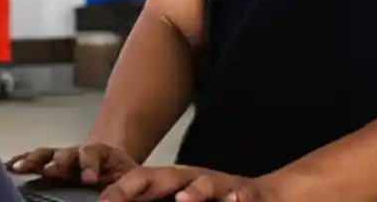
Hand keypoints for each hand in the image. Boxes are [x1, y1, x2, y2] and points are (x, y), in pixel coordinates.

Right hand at [4, 142, 138, 185]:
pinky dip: (20, 162)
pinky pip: (34, 161)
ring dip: (32, 161)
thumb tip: (116, 199)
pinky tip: (6, 167)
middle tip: (50, 171)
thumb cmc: (123, 174)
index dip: (90, 164)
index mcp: (102, 153)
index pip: (94, 153)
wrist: (114, 164)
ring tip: (17, 169)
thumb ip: (125, 188)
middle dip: (58, 162)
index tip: (88, 178)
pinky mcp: (50, 166)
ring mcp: (62, 158)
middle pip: (66, 153)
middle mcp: (78, 153)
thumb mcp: (133, 178)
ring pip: (46, 155)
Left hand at [98, 165, 294, 201]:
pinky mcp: (246, 193)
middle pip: (163, 177)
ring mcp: (219, 185)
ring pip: (205, 184)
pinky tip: (236, 200)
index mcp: (173, 185)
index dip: (119, 191)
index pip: (140, 182)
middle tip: (112, 200)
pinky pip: (241, 196)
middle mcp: (192, 180)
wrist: (263, 195)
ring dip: (194, 192)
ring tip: (182, 200)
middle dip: (137, 187)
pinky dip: (237, 198)